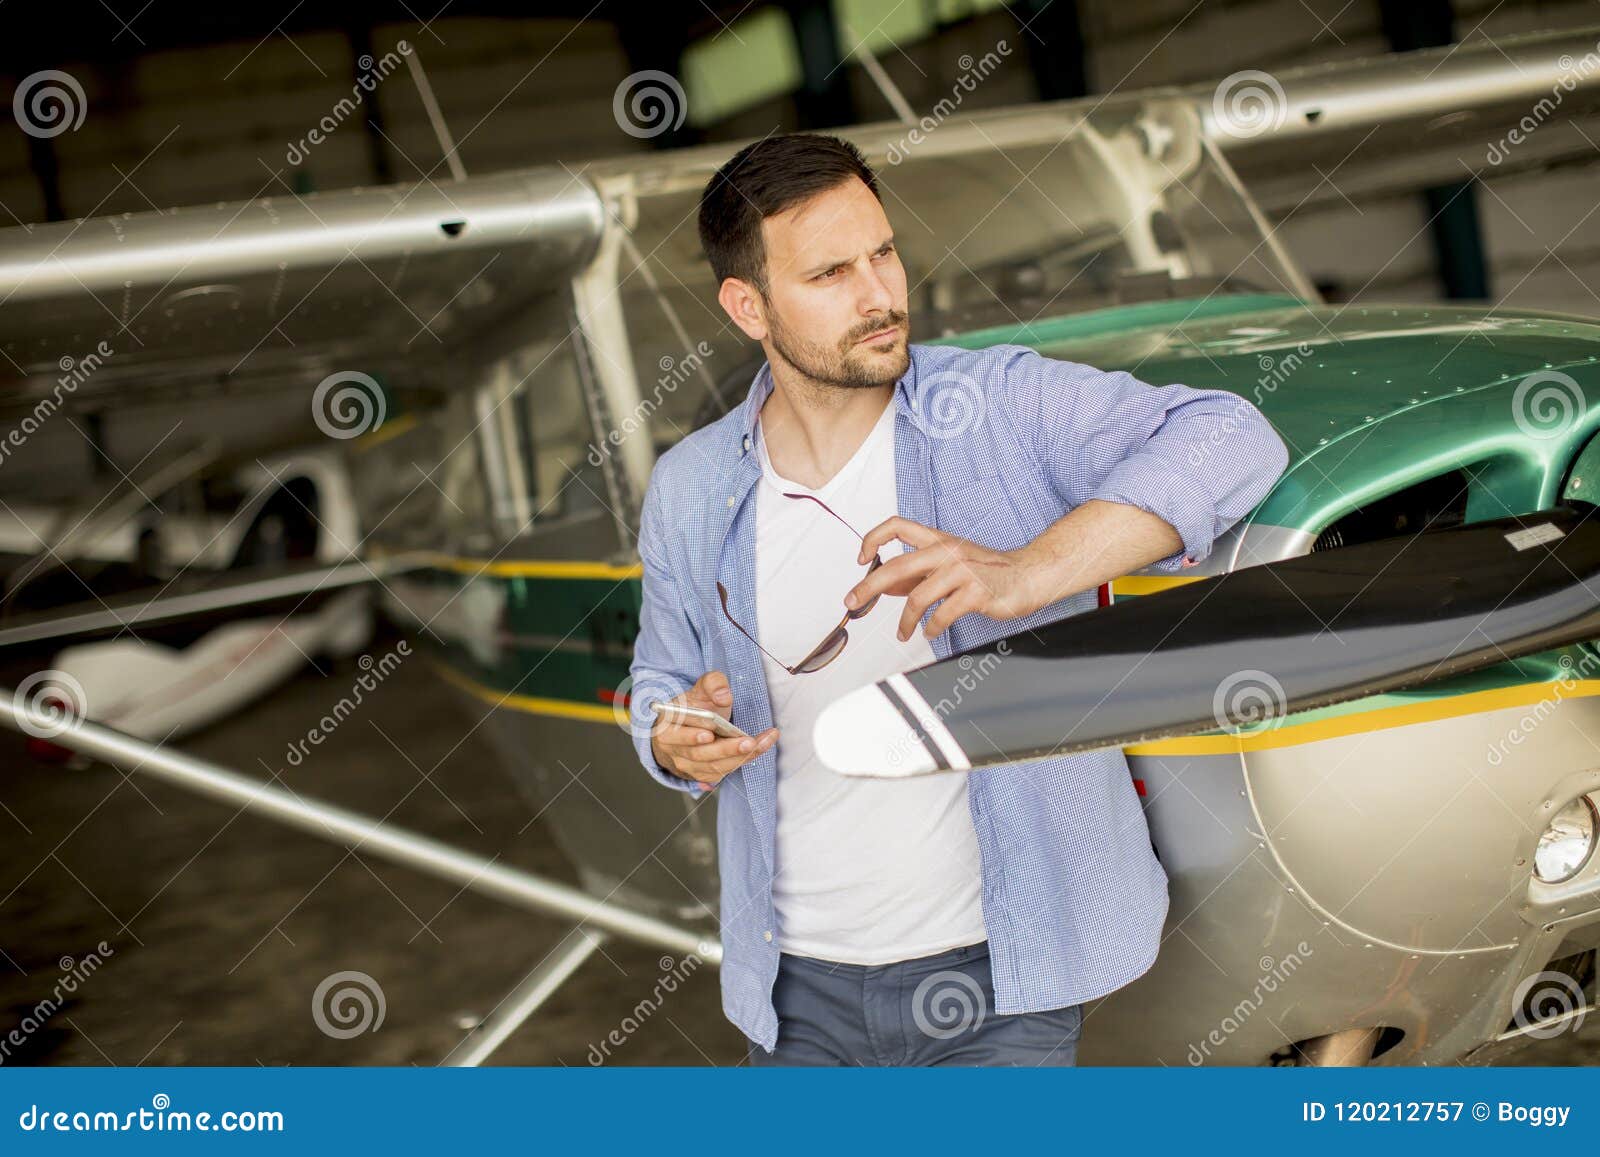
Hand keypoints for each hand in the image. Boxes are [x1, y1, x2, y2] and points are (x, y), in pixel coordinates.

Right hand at [650, 670, 776, 790]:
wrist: (690, 728)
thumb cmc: (695, 708)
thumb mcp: (700, 690)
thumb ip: (712, 684)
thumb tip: (723, 696)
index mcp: (667, 728)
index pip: (676, 735)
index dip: (691, 736)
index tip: (708, 734)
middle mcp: (675, 751)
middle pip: (699, 754)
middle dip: (725, 749)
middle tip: (746, 742)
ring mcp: (689, 766)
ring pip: (714, 766)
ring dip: (739, 757)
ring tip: (758, 743)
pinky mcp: (704, 775)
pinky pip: (726, 771)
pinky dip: (746, 759)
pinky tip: (761, 745)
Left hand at [843, 517, 1049, 640]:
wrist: (1028, 575)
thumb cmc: (987, 570)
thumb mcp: (949, 564)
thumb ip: (918, 573)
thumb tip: (884, 586)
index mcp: (938, 540)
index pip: (897, 526)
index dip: (874, 538)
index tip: (861, 558)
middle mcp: (947, 551)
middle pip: (897, 566)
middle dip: (868, 586)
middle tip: (853, 602)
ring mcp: (961, 571)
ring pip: (917, 597)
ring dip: (904, 620)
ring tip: (902, 632)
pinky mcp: (974, 593)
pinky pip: (941, 614)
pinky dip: (930, 628)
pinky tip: (929, 632)